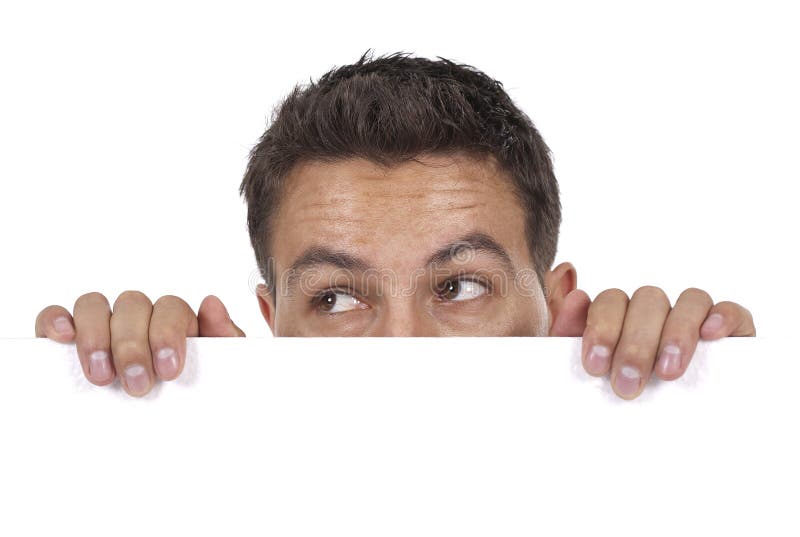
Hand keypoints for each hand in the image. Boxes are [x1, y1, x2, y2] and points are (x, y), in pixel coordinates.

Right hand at [34, 291, 244, 396]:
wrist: (170, 441)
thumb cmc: (194, 399)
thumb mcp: (218, 374)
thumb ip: (224, 338)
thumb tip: (212, 303)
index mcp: (175, 323)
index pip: (170, 307)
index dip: (168, 333)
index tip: (169, 370)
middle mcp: (139, 319)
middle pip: (132, 305)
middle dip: (133, 345)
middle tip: (137, 384)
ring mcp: (102, 326)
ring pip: (93, 305)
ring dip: (96, 337)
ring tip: (102, 377)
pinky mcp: (68, 341)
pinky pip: (55, 317)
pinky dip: (55, 320)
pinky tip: (63, 338)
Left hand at [549, 286, 755, 399]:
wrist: (672, 446)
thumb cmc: (620, 407)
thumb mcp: (590, 379)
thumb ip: (571, 338)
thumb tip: (574, 297)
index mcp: (621, 318)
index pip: (611, 301)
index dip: (602, 328)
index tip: (594, 366)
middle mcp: (656, 313)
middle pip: (647, 301)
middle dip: (635, 343)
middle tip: (627, 383)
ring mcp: (694, 320)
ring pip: (690, 301)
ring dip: (676, 333)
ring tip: (667, 373)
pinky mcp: (732, 333)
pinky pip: (731, 310)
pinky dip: (722, 317)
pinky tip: (711, 336)